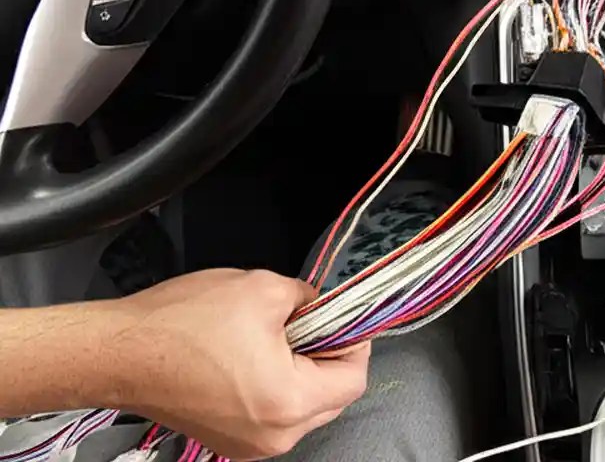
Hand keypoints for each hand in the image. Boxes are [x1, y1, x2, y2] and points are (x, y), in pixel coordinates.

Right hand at [105, 269, 369, 459]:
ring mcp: (249, 446)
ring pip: (304, 408)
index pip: (354, 379)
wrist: (118, 353)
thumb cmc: (181, 323)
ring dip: (301, 373)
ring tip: (273, 339)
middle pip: (333, 397)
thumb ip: (311, 299)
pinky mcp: (229, 441)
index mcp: (289, 403)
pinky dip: (275, 388)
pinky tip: (252, 359)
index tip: (339, 318)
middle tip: (307, 323)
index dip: (353, 342)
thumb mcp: (265, 289)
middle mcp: (274, 436)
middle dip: (327, 357)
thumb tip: (324, 306)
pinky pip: (274, 415)